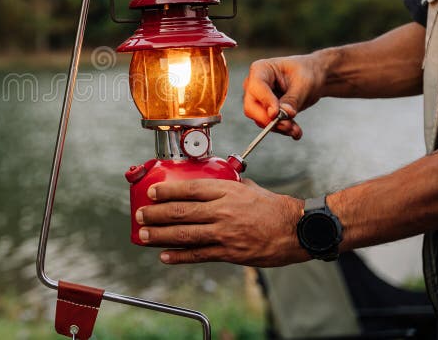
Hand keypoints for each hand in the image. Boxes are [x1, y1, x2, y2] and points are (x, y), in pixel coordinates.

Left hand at [136, 179, 308, 267]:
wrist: (298, 230)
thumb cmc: (274, 207)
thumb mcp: (249, 188)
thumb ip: (228, 185)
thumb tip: (210, 181)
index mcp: (227, 191)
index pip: (189, 188)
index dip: (167, 190)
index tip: (151, 192)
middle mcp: (223, 211)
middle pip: (181, 211)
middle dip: (156, 214)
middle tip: (140, 215)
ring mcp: (225, 233)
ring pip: (185, 234)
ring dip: (160, 235)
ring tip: (144, 235)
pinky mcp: (229, 253)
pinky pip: (199, 255)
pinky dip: (179, 256)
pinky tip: (165, 255)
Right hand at [243, 54, 327, 138]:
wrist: (315, 77)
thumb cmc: (307, 73)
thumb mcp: (304, 84)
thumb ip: (292, 99)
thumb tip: (283, 114)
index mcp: (261, 69)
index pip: (256, 87)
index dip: (265, 101)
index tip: (276, 113)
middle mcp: (254, 84)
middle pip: (251, 107)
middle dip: (269, 119)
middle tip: (287, 125)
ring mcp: (258, 99)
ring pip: (260, 118)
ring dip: (278, 127)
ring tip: (296, 130)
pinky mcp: (265, 110)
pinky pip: (268, 123)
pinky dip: (282, 129)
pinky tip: (296, 132)